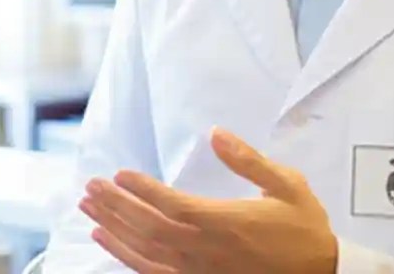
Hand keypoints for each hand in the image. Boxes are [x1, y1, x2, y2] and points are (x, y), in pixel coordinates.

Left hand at [79, 127, 337, 273]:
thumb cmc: (305, 231)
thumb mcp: (286, 186)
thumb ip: (249, 160)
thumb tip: (216, 134)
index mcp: (224, 223)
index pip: (171, 205)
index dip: (141, 190)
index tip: (119, 174)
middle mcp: (205, 250)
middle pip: (148, 226)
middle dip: (115, 204)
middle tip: (91, 186)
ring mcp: (198, 271)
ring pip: (144, 249)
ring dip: (113, 226)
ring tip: (88, 207)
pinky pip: (152, 273)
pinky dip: (124, 256)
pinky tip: (105, 239)